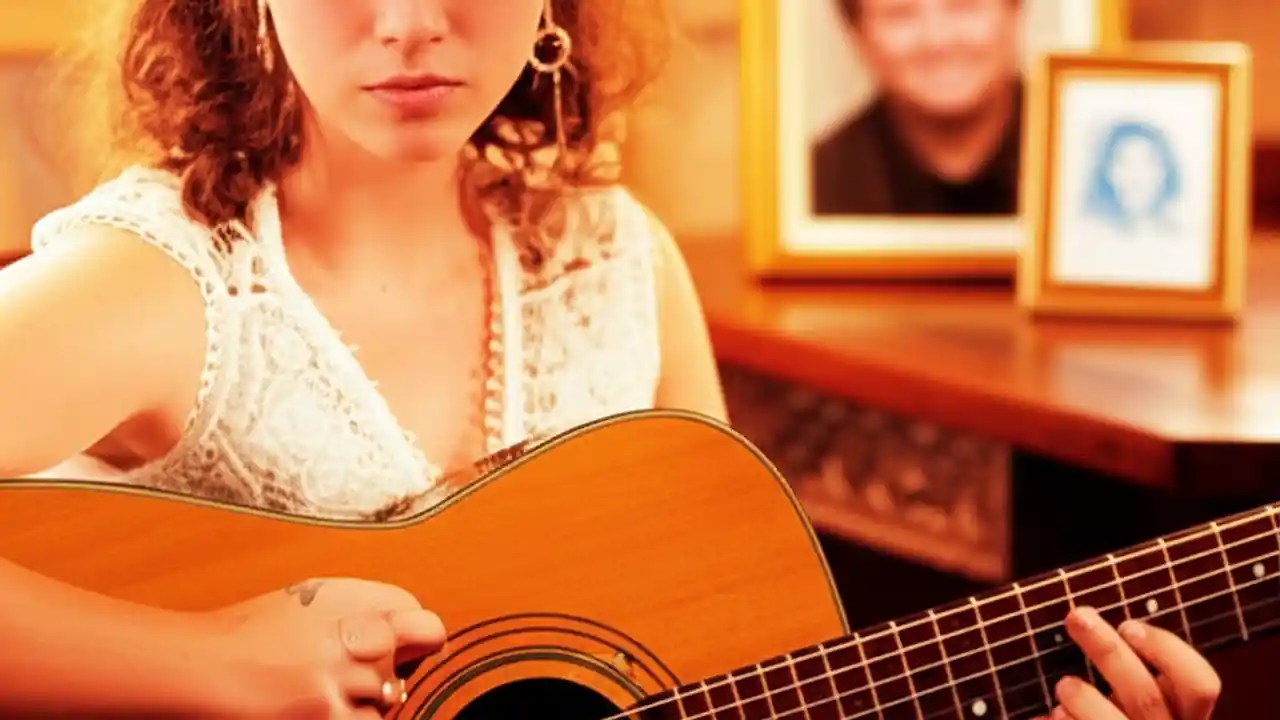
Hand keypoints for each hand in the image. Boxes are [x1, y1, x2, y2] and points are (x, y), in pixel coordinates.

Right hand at [203, 578, 446, 718]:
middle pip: (405, 666)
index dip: (413, 643)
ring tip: (314, 698)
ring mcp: (344, 675)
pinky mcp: (328, 712)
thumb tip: (406, 635)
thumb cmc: (242, 640)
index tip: (401, 653)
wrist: (197, 668)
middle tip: (343, 682)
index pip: (423, 622)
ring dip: (359, 708)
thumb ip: (360, 615)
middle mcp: (355, 631)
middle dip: (383, 677)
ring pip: (386, 703)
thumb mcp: (306, 605)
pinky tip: (309, 711)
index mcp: (351, 598)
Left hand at [1036, 606, 1220, 719]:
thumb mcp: (1131, 694)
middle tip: (1077, 618)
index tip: (1127, 624)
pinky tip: (1049, 716)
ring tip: (1065, 685)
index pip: (1199, 684)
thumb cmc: (1110, 713)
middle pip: (1147, 696)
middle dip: (1108, 650)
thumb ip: (1128, 672)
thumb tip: (1090, 621)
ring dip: (1084, 697)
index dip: (1168, 651)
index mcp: (1183, 717)